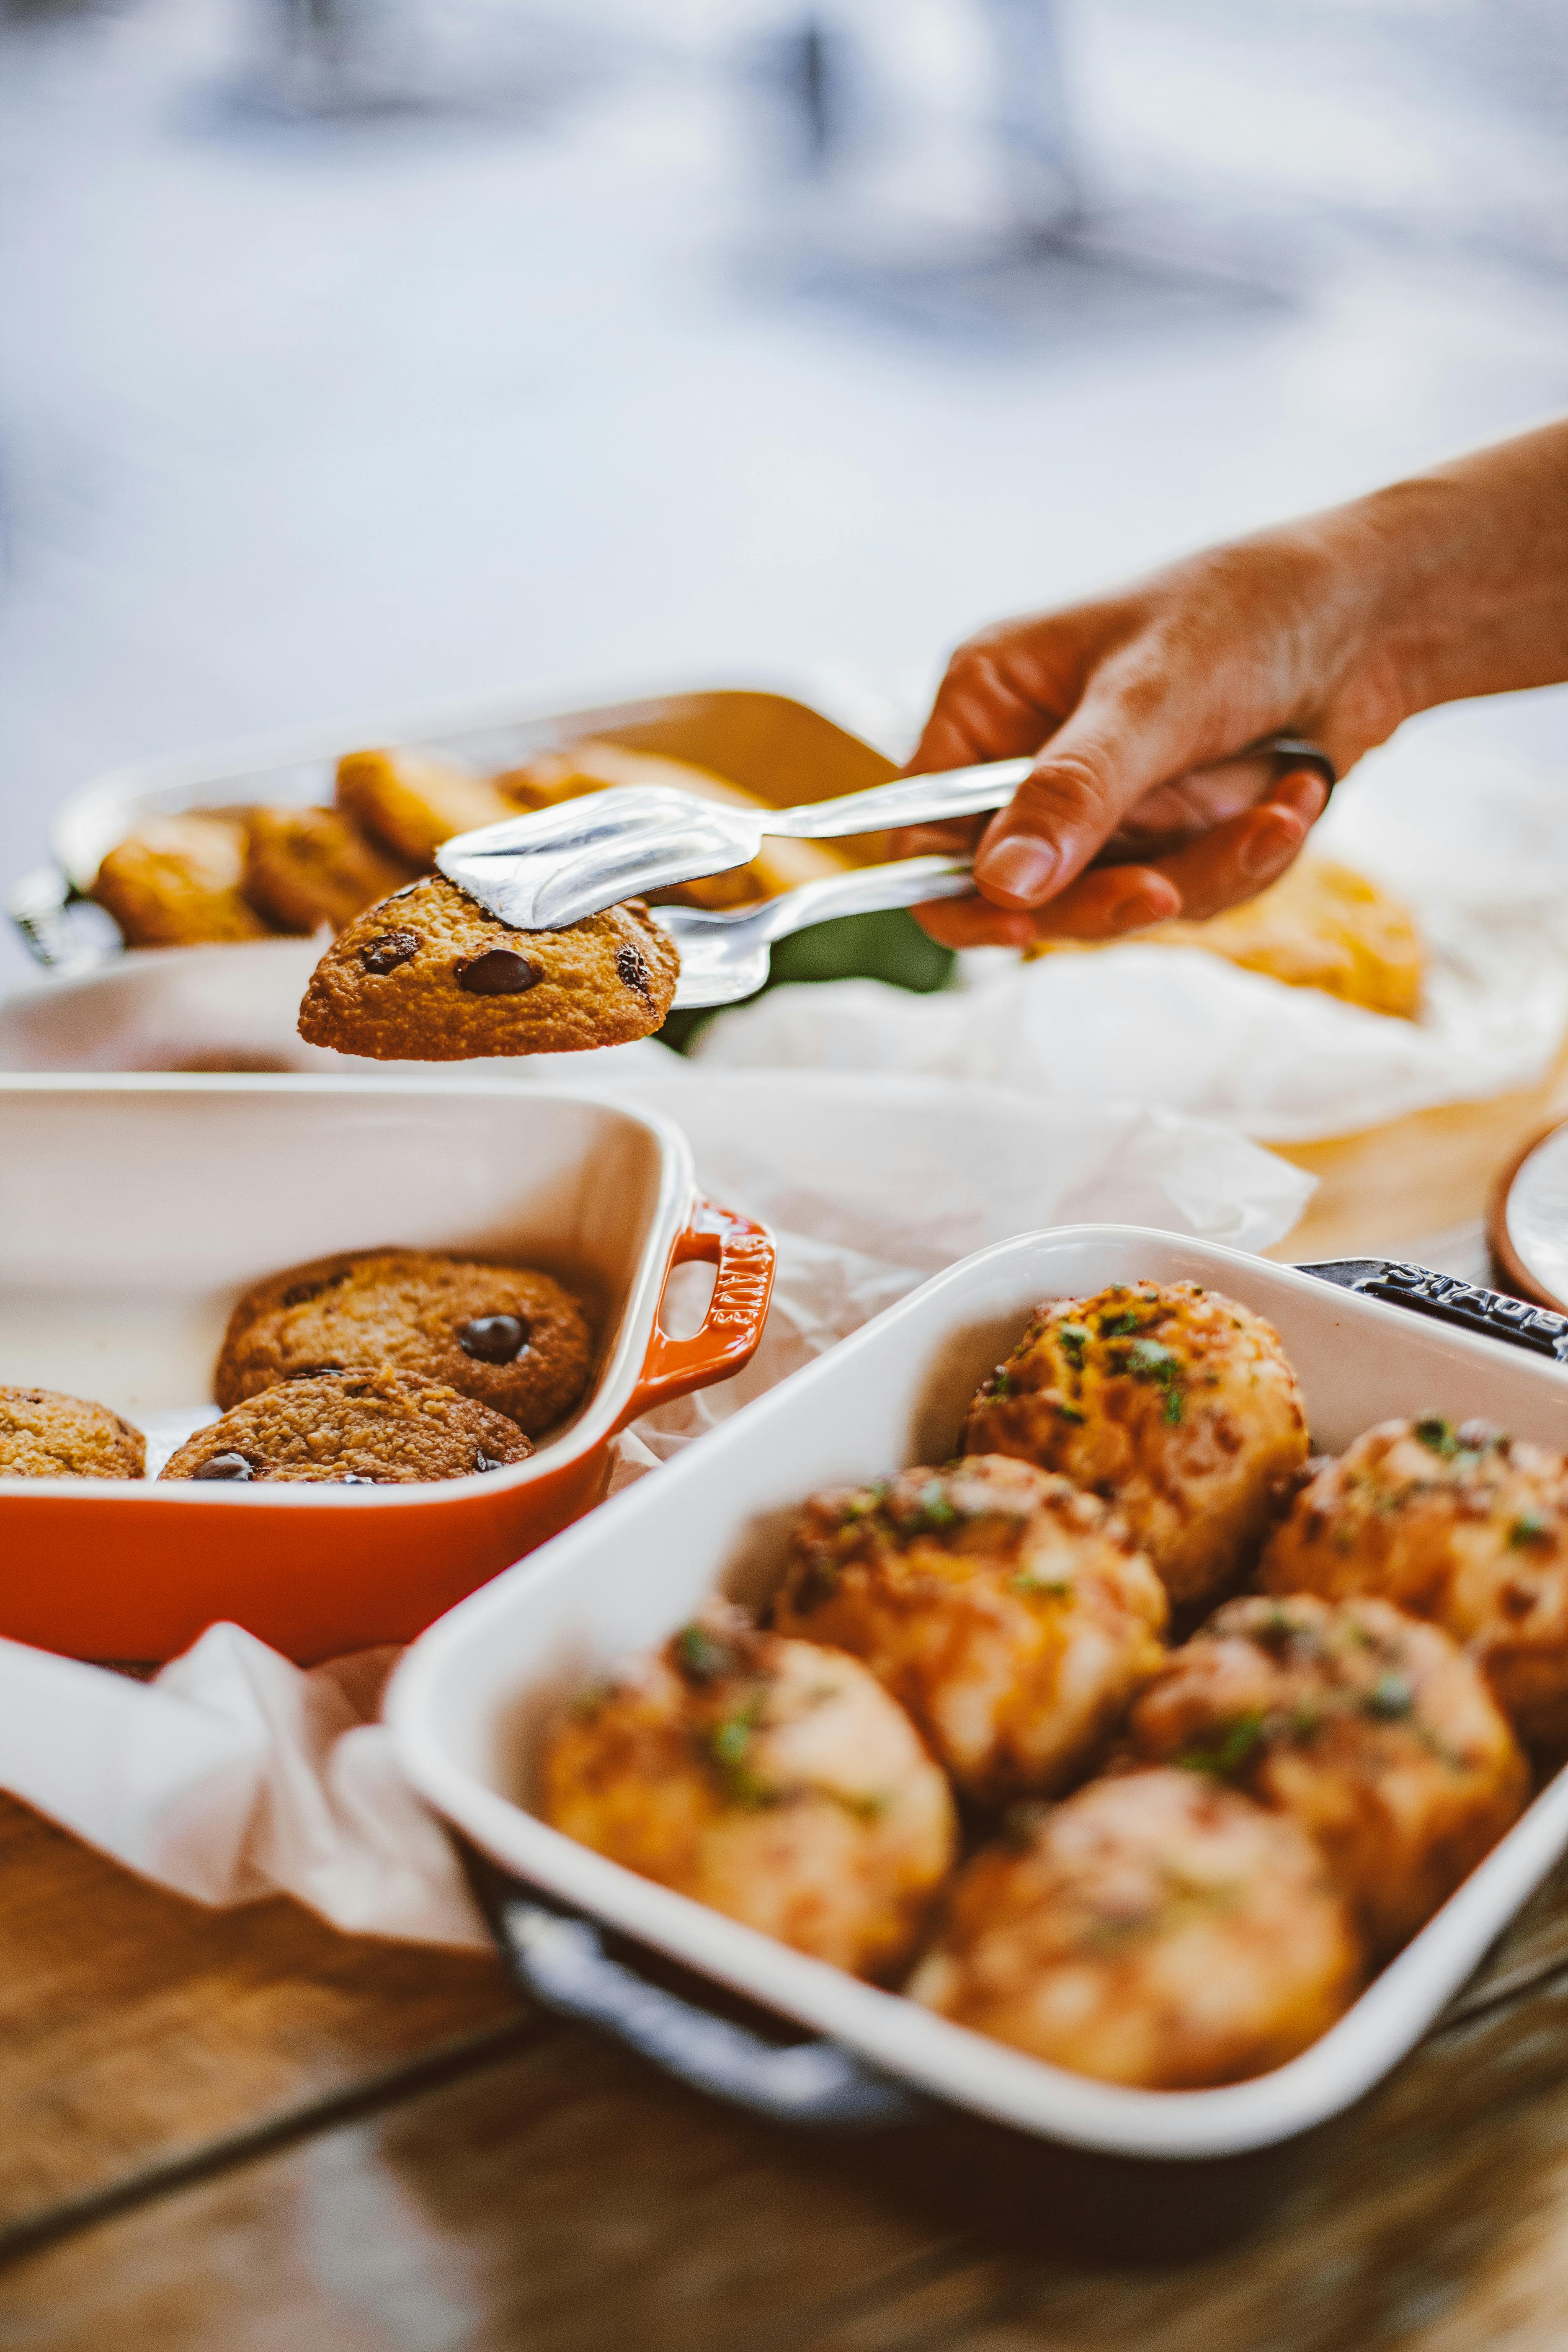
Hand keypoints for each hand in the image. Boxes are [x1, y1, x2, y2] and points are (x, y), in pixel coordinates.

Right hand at [894, 515, 1407, 946]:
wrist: (1376, 614)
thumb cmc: (1248, 612)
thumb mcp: (1152, 697)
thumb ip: (1074, 792)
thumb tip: (1001, 883)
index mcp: (989, 706)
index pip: (921, 833)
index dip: (956, 893)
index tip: (1020, 923)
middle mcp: (1031, 763)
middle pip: (1022, 893)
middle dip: (1109, 895)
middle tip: (1168, 888)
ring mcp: (1103, 808)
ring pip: (1116, 905)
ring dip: (1207, 868)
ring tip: (1282, 801)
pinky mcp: (1168, 838)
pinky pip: (1186, 896)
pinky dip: (1247, 858)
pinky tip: (1293, 795)